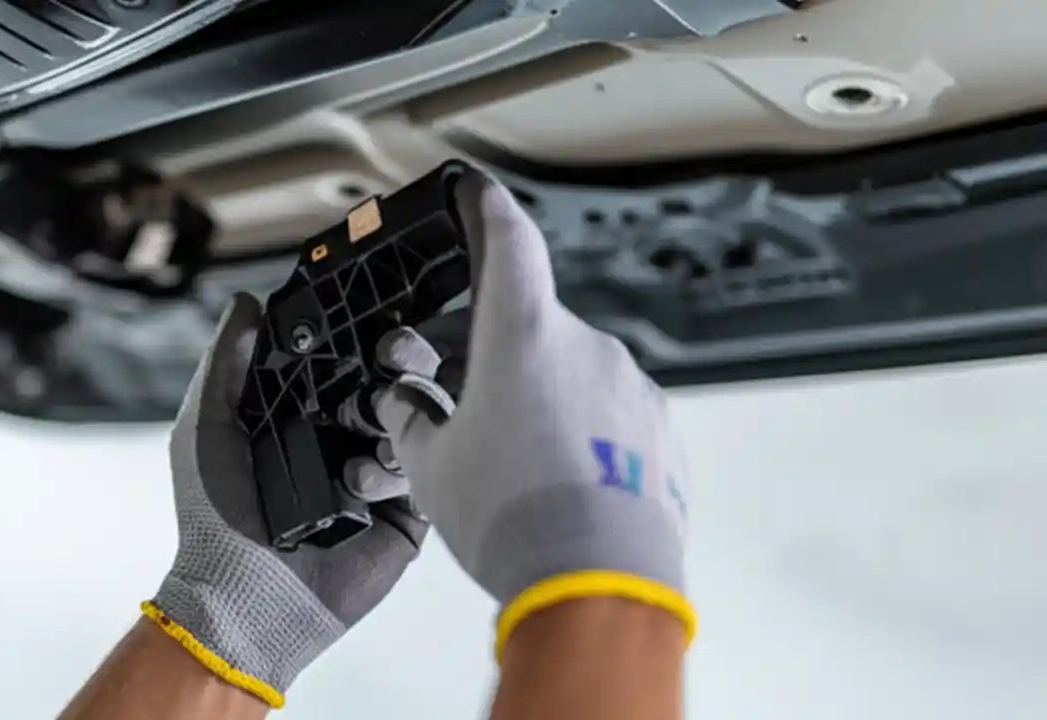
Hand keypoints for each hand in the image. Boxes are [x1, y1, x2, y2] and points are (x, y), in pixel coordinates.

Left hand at [148, 294, 427, 708]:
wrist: (242, 598)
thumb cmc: (214, 515)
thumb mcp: (205, 427)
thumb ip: (227, 363)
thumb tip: (247, 301)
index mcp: (308, 414)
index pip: (354, 361)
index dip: (369, 335)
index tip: (377, 317)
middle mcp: (351, 439)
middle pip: (400, 382)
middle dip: (404, 360)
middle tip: (394, 355)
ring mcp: (382, 477)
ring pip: (422, 422)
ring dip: (404, 411)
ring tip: (371, 424)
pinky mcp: (407, 518)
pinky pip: (427, 475)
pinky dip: (405, 466)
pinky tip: (365, 479)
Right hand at [375, 172, 694, 658]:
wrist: (596, 587)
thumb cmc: (513, 520)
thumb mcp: (433, 470)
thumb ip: (413, 423)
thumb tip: (405, 407)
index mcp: (525, 337)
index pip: (508, 242)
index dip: (487, 209)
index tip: (478, 189)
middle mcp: (588, 348)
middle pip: (536, 334)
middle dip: (508, 372)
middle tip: (484, 432)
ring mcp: (634, 390)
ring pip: (578, 381)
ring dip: (551, 412)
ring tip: (528, 481)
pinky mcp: (663, 434)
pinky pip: (616, 422)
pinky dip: (591, 445)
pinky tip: (569, 495)